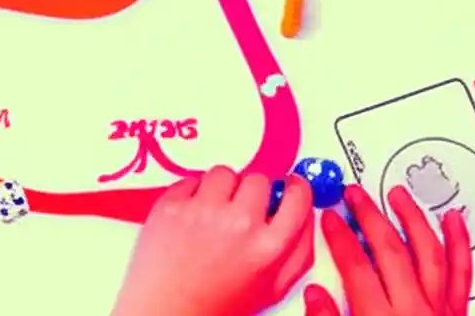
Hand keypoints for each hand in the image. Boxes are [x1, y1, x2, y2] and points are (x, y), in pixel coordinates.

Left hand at [111, 168, 314, 315]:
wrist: (168, 309)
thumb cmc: (217, 303)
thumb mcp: (272, 287)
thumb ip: (298, 250)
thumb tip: (306, 214)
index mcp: (269, 247)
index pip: (297, 196)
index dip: (295, 187)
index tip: (289, 185)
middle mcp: (238, 223)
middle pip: (258, 180)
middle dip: (254, 191)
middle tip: (243, 207)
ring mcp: (202, 210)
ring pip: (223, 173)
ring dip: (223, 187)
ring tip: (214, 211)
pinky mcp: (171, 204)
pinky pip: (191, 179)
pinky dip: (193, 192)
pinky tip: (192, 215)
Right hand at [302, 185, 471, 315]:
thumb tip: (315, 295)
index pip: (358, 268)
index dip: (339, 238)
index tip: (327, 218)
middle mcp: (416, 312)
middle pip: (392, 251)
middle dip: (370, 217)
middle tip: (354, 194)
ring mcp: (441, 311)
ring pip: (430, 252)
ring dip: (413, 219)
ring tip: (398, 195)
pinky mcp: (457, 314)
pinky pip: (461, 272)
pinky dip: (459, 243)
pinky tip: (453, 221)